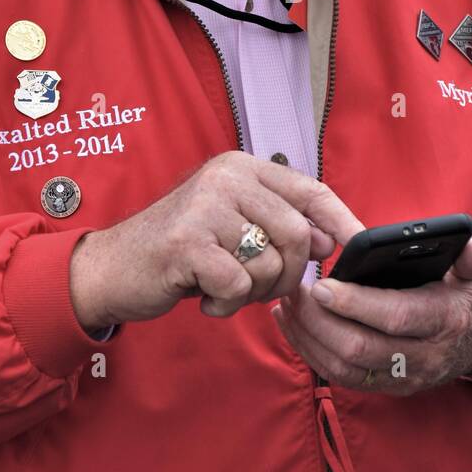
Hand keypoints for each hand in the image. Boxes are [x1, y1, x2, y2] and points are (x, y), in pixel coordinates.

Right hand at [70, 151, 362, 332]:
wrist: (112, 268)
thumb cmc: (180, 250)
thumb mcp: (233, 227)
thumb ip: (280, 226)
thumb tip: (330, 239)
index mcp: (241, 167)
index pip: (311, 190)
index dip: (341, 221)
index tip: (359, 247)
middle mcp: (225, 177)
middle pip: (298, 234)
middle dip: (288, 275)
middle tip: (258, 287)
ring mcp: (205, 207)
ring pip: (270, 264)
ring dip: (253, 292)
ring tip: (223, 287)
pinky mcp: (187, 243)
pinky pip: (238, 285)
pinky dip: (227, 304)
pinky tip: (206, 298)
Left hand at [271, 233, 471, 394]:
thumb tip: (467, 245)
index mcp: (446, 320)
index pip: (395, 317)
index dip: (355, 304)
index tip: (320, 285)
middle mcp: (425, 356)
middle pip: (360, 349)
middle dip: (320, 321)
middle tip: (294, 290)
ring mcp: (405, 377)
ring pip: (345, 369)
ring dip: (309, 338)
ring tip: (287, 305)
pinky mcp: (390, 386)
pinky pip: (343, 377)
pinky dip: (313, 353)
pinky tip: (294, 326)